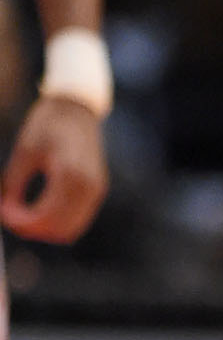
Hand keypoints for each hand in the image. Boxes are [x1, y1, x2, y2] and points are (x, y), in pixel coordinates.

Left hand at [0, 94, 106, 241]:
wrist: (76, 109)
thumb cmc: (48, 125)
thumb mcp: (24, 152)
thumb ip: (14, 184)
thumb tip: (5, 209)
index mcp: (69, 174)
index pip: (46, 216)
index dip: (22, 222)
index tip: (3, 213)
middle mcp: (88, 187)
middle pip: (60, 229)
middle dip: (32, 229)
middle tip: (10, 217)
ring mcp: (96, 190)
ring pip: (70, 229)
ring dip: (45, 229)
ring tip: (22, 215)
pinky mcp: (96, 191)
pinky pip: (77, 220)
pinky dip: (57, 222)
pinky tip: (38, 210)